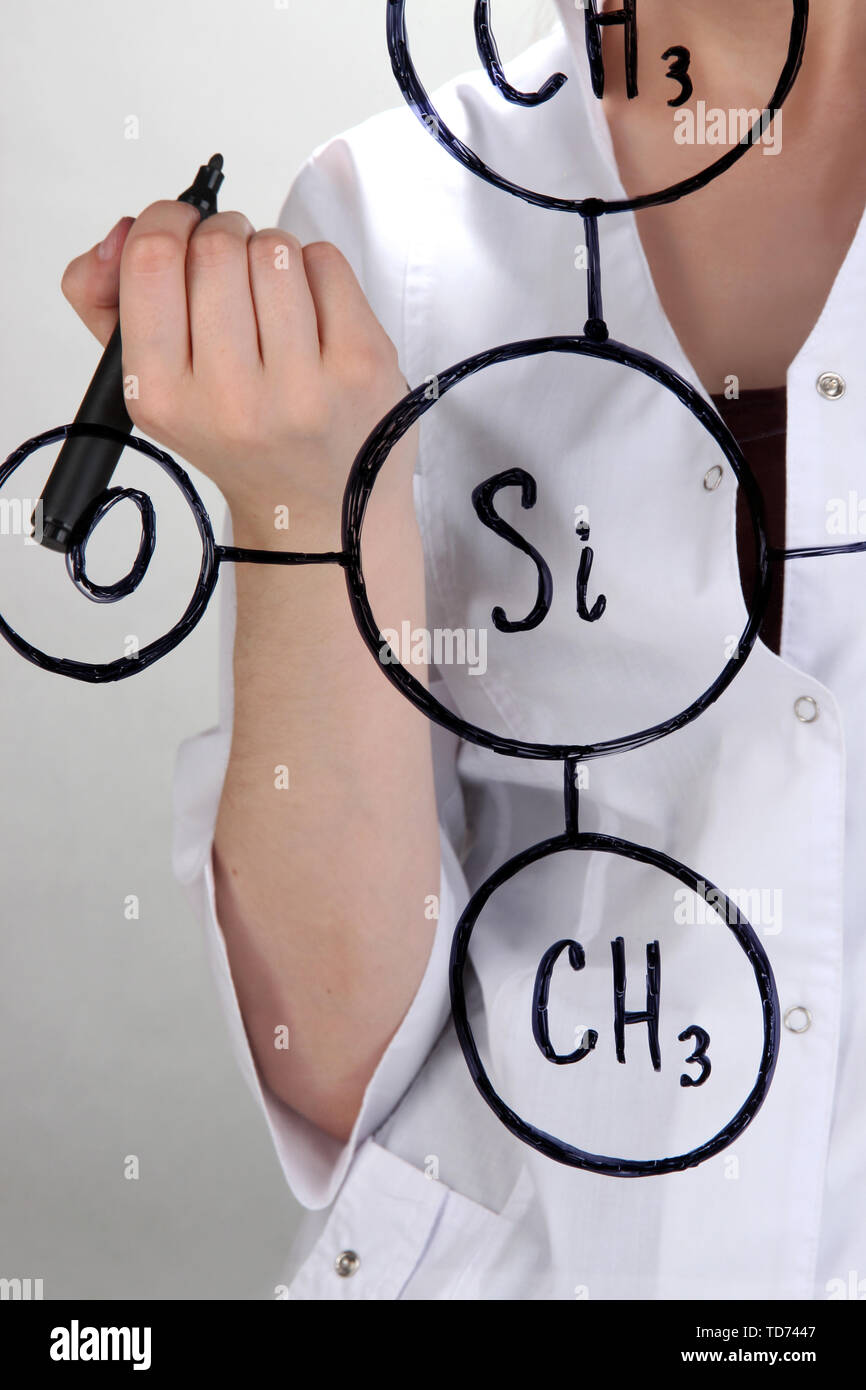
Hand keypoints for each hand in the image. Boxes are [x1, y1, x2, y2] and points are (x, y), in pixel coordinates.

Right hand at [60, 203, 415, 546]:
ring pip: (274, 248)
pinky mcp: (361, 367)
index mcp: (164, 398)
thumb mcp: (155, 383)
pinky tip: (312, 316)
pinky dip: (317, 270)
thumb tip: (121, 236)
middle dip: (224, 238)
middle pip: (217, 246)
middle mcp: (232, 399)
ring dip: (271, 254)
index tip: (179, 231)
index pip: (151, 260)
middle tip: (233, 274)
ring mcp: (303, 385)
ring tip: (273, 302)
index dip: (165, 222)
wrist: (314, 506)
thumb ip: (105, 301)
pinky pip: (327, 262)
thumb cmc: (236, 436)